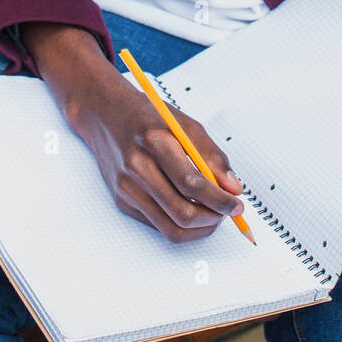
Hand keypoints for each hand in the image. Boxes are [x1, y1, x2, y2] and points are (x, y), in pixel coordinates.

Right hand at [25, 23, 244, 243]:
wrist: (104, 114)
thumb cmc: (146, 116)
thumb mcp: (184, 123)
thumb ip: (211, 155)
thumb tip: (233, 187)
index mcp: (156, 141)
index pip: (192, 183)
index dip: (219, 199)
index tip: (237, 204)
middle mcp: (137, 167)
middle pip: (182, 212)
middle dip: (213, 219)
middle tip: (227, 212)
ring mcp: (127, 187)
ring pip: (171, 227)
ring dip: (199, 228)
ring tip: (214, 215)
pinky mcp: (122, 200)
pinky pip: (158, 225)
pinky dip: (180, 224)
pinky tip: (192, 211)